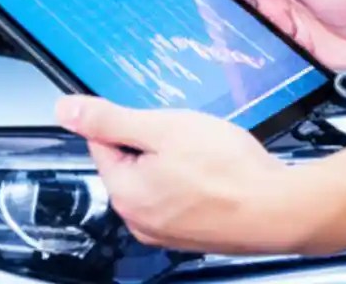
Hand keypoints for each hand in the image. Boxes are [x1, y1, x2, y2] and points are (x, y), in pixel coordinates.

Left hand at [55, 95, 303, 253]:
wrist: (280, 208)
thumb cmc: (228, 171)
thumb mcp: (163, 127)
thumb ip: (110, 119)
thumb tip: (65, 110)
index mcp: (124, 192)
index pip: (103, 143)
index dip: (132, 122)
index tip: (158, 118)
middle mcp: (140, 220)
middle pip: (130, 163)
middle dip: (156, 143)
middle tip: (188, 135)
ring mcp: (167, 232)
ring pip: (158, 179)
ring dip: (176, 161)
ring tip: (206, 154)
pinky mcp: (193, 235)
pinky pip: (180, 197)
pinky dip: (194, 182)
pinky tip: (217, 173)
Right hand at [191, 0, 345, 68]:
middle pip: (228, 1)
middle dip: (205, 6)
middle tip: (180, 15)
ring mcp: (279, 24)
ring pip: (239, 28)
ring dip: (223, 33)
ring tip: (195, 39)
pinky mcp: (287, 50)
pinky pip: (257, 53)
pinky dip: (243, 56)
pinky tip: (227, 60)